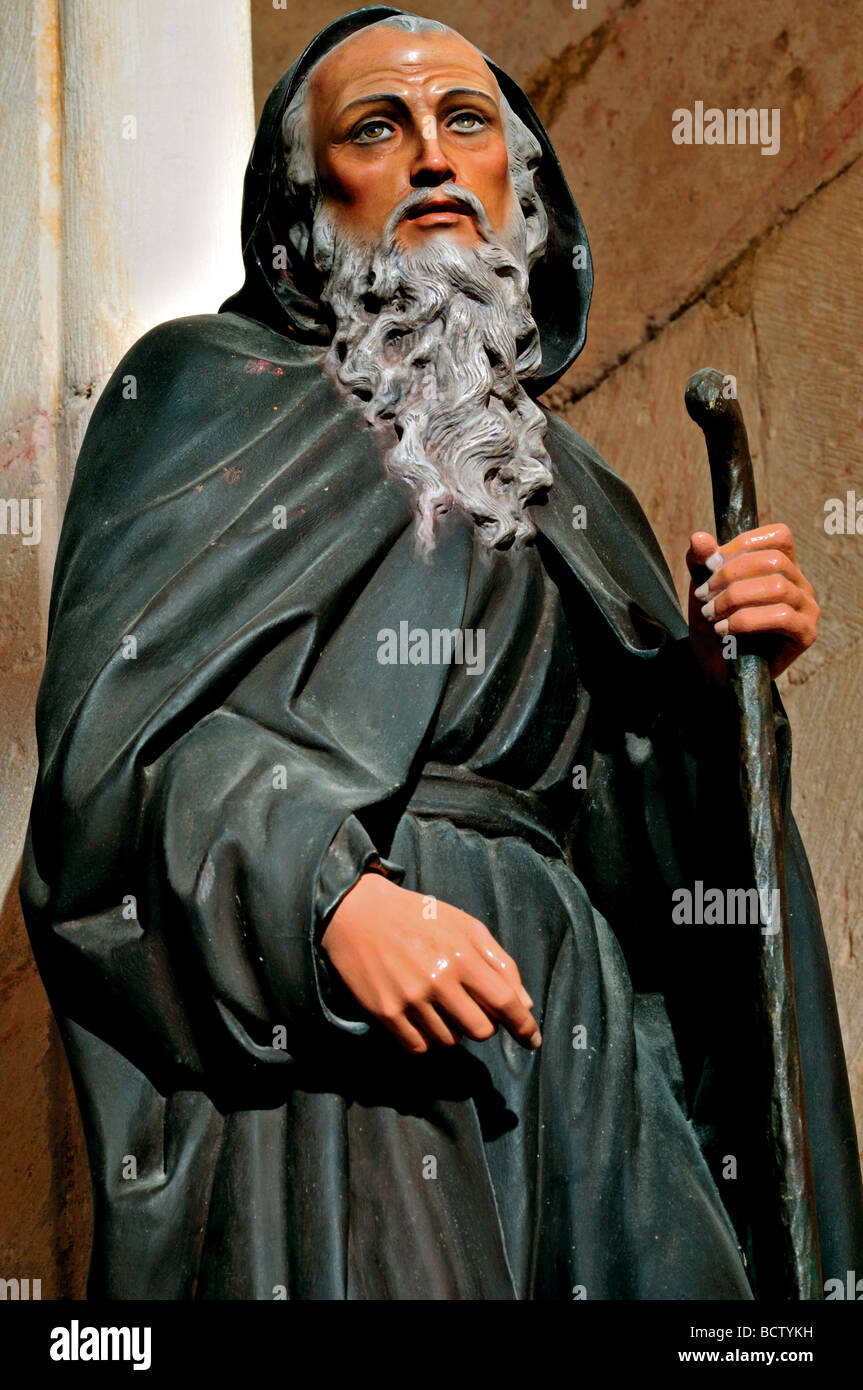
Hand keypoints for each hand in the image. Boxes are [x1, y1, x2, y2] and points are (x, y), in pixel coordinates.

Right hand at [320, 872, 541, 1054]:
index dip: (524, 1025)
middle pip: (481, 1030)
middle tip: (470, 1007)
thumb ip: (498, 962)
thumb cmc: (418, 916)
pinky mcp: (385, 1013)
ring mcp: (410, 999)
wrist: (358, 913)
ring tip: (439, 1004)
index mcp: (461, 955)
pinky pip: (419, 1047)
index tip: (532, 1039)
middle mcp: (437, 980)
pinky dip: (426, 1039)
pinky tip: (421, 1016)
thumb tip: (525, 1004)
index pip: (504, 1002)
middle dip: (484, 1024)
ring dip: (452, 1030)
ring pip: (450, 1041)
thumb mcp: (464, 925)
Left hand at [686, 523, 818, 684]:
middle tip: (703, 596)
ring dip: (734, 599)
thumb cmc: (715, 624)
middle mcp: (800, 584)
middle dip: (730, 576)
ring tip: (711, 615)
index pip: (778, 537)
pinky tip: (724, 630)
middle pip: (774, 561)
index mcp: (783, 566)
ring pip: (777, 587)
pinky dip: (746, 620)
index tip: (708, 566)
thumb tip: (699, 538)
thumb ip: (701, 562)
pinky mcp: (805, 634)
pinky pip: (781, 616)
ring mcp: (807, 609)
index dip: (742, 545)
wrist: (716, 668)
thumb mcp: (704, 587)